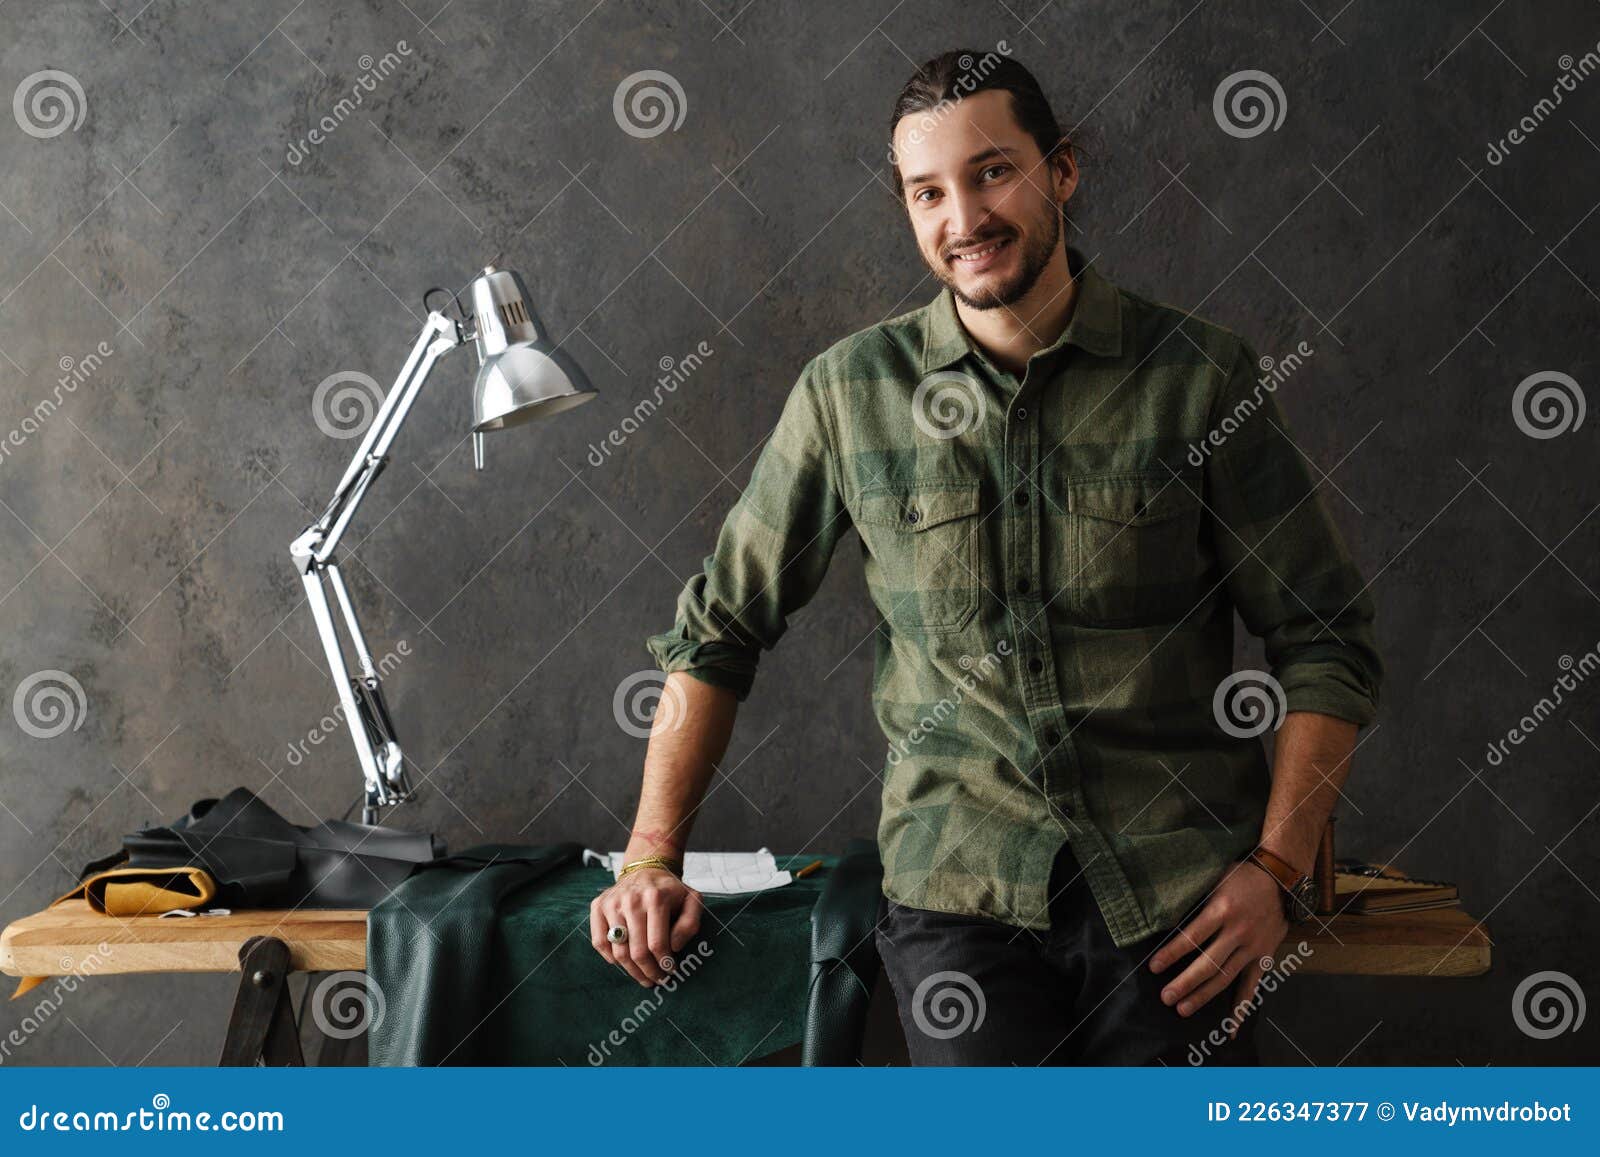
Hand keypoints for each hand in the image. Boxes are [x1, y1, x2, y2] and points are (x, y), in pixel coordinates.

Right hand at [589, 867, 703, 986]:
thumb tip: (674, 947)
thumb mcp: (692, 901)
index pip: (657, 944)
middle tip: (657, 980)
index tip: (671, 971)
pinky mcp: (598, 906)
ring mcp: (612, 903)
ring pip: (618, 951)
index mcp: (656, 898)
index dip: (664, 963)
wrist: (646, 870)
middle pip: (637, 951)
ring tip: (642, 977)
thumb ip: (690, 924)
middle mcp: (631, 900)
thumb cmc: (671, 891)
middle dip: (649, 972)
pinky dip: (610, 958)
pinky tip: (623, 962)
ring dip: (631, 971)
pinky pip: (599, 942)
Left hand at [1147, 859, 1287, 1035]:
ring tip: (1183, 1009)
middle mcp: (1239, 931)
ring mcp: (1253, 947)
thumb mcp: (1214, 879)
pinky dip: (1241, 1008)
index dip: (1172, 953)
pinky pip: (1252, 986)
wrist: (1282, 879)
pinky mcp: (1264, 957)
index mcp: (1222, 909)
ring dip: (1203, 996)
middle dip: (1185, 983)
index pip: (1192, 936)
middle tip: (1166, 997)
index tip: (1153, 967)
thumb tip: (1164, 917)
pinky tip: (1230, 1028)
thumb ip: (1195, 901)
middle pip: (1208, 963)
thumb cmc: (1241, 876)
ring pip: (1226, 977)